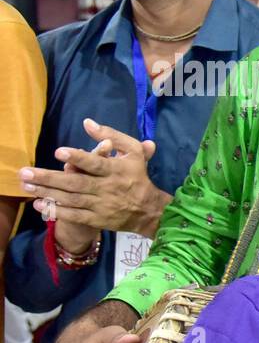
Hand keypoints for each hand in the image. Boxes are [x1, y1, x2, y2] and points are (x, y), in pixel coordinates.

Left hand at [21, 118, 169, 237]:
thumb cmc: (137, 175)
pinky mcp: (98, 219)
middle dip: (49, 178)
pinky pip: (75, 215)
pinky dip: (57, 211)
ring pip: (72, 199)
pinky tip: (40, 204)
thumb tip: (87, 123)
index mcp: (116, 169)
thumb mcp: (133, 152)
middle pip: (76, 183)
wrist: (148, 209)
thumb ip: (112, 135)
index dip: (78, 158)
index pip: (96, 163)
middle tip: (25, 173)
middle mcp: (108, 187)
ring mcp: (102, 205)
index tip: (58, 152)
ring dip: (47, 193)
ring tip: (27, 186)